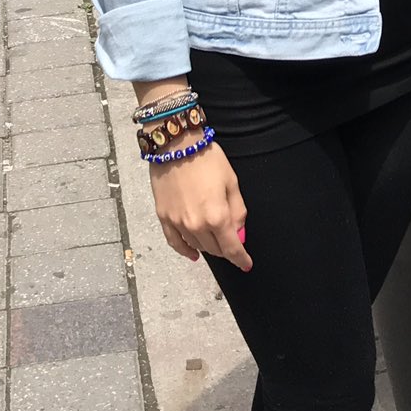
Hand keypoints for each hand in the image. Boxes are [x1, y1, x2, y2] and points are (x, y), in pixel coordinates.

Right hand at [149, 141, 251, 271]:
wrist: (176, 145)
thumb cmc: (207, 159)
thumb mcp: (232, 183)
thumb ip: (238, 212)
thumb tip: (238, 232)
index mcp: (217, 217)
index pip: (232, 248)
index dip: (241, 259)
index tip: (247, 264)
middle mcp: (196, 225)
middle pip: (215, 249)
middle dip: (226, 248)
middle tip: (232, 240)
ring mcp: (178, 223)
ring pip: (197, 246)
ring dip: (209, 246)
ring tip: (215, 237)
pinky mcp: (164, 218)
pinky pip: (175, 243)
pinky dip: (186, 251)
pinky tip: (194, 254)